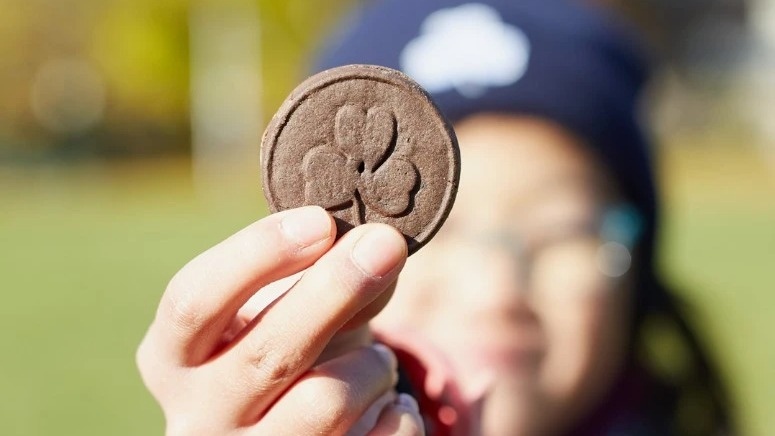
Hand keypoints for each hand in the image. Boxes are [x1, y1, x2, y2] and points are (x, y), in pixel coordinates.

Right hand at [136, 206, 423, 434]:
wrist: (285, 432)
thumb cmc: (282, 350)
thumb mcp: (283, 309)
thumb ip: (326, 275)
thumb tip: (378, 249)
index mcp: (171, 359)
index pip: (193, 302)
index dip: (258, 254)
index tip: (320, 220)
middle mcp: (196, 418)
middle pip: (267, 354)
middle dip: (337, 290)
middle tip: (386, 244)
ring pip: (328, 403)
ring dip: (373, 367)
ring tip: (376, 363)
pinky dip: (397, 411)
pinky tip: (383, 404)